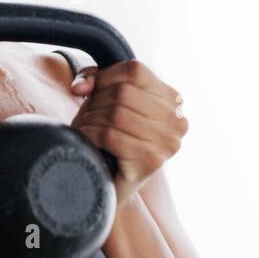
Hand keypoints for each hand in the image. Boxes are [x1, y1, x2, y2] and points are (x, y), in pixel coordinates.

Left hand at [68, 59, 186, 208]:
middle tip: (87, 116)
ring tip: (87, 128)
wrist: (110, 186)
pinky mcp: (151, 161)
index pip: (136, 70)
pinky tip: (88, 141)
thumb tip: (81, 87)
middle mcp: (178, 121)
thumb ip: (97, 81)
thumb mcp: (107, 100)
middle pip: (124, 92)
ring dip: (91, 119)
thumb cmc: (108, 139)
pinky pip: (110, 135)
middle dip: (96, 102)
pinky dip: (91, 135)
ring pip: (116, 113)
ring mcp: (168, 142)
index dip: (106, 76)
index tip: (88, 90)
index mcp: (174, 101)